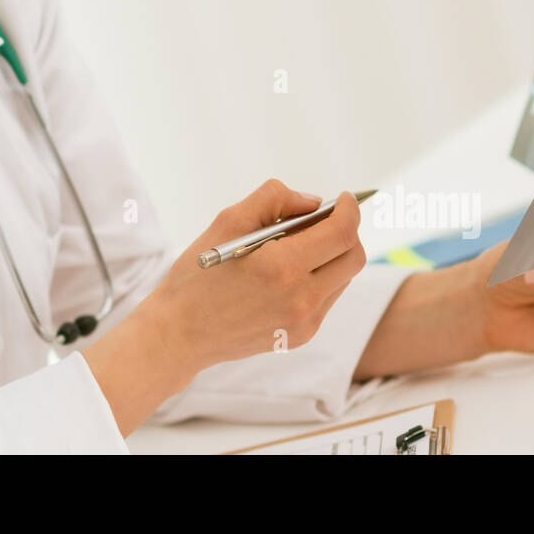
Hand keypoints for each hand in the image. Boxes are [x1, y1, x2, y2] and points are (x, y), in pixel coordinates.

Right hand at [147, 179, 367, 372]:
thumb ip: (274, 199)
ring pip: (343, 279)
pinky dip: (318, 278)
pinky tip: (287, 272)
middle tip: (323, 219)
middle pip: (354, 257)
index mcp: (283, 267)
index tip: (344, 198)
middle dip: (346, 231)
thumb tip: (312, 202)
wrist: (180, 332)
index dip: (349, 210)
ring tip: (297, 246)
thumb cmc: (198, 274)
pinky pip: (326, 299)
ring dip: (331, 255)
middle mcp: (302, 300)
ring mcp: (304, 323)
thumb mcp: (228, 221)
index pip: (342, 234)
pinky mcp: (300, 336)